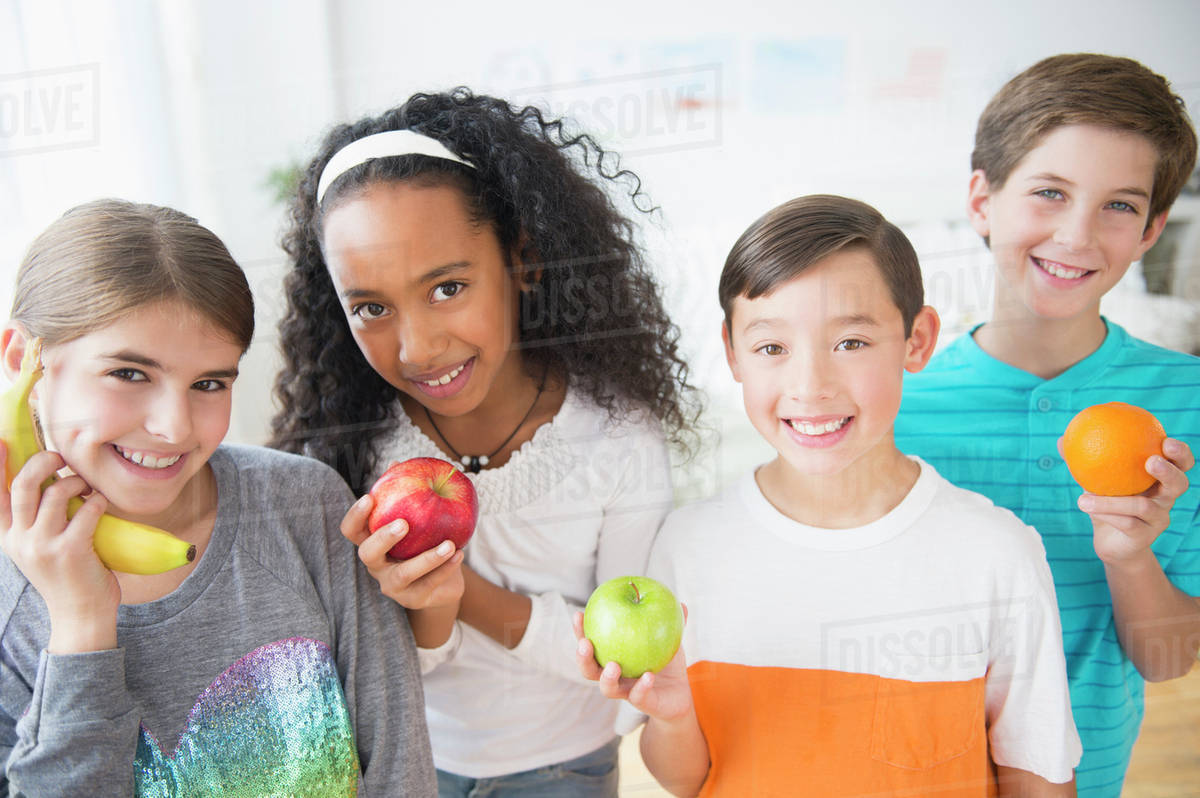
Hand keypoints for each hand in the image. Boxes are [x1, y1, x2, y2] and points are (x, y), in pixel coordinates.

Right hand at [0, 445, 118, 651]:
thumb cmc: (66, 575)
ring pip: (58, 493)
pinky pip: (87, 508)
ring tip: (86, 489)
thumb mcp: (38, 549)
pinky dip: (97, 500)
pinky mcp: (71, 550)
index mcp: (8, 538)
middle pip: (23, 485)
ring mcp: (43, 546)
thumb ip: (37, 520)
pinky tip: (100, 505)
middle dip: (43, 462)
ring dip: (77, 482)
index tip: (1, 442)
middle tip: (59, 459)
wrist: (80, 614)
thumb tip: (49, 481)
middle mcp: (20, 540)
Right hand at [340, 492, 463, 609]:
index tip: (370, 497)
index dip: (356, 516)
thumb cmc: (423, 543)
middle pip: (368, 553)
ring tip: (449, 544)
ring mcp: (393, 585)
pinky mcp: (414, 598)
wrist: (442, 583)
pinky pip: (430, 583)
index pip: (351, 531)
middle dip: (383, 538)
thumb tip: (397, 462)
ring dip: (427, 558)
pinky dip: (446, 568)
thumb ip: (404, 494)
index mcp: (371, 542)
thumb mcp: (415, 520)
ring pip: (404, 573)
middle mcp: (376, 565)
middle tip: (404, 523)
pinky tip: (459, 554)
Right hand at [572, 605, 693, 722]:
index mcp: (613, 655)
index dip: (580, 632)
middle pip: (589, 670)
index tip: (578, 615)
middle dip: (582, 658)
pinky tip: (648, 676)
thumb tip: (680, 603)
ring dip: (607, 677)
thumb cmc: (667, 661)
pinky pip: (638, 696)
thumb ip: (672, 622)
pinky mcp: (642, 703)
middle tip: (585, 644)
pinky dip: (642, 687)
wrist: (681, 693)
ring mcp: (626, 691)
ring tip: (613, 666)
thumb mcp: (669, 638)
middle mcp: (614, 675)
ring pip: (607, 688)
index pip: (591, 644)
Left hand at [1061, 437, 1193, 565]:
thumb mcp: (1096, 481)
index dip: (1180, 453)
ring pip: (1144, 506)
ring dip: (1112, 500)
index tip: (1166, 441)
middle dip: (1169, 471)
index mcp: (1158, 480)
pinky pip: (1127, 523)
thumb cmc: (1106, 504)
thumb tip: (1061, 439)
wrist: (1111, 543)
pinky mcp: (1145, 536)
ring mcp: (1157, 519)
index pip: (1180, 463)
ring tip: (1084, 495)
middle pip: (1180, 484)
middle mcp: (1164, 499)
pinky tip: (1086, 506)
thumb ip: (1084, 461)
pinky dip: (1105, 513)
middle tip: (1151, 461)